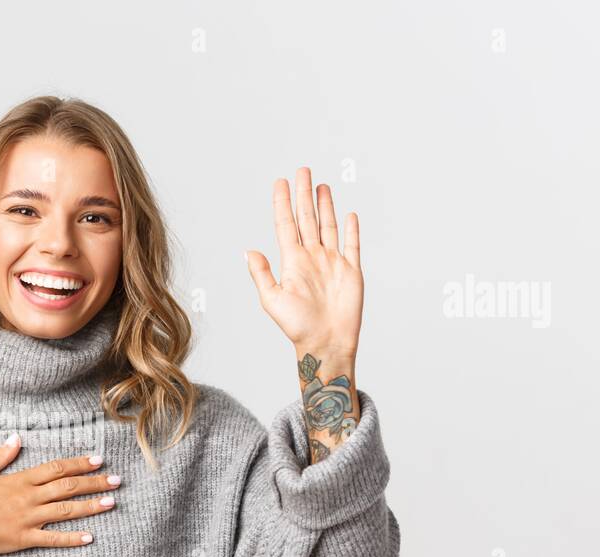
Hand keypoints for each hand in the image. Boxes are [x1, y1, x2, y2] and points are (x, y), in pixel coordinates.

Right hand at [0, 433, 121, 556]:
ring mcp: (29, 519)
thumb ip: (1, 455)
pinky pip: (53, 539)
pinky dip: (72, 538)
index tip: (98, 460)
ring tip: (111, 503)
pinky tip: (90, 537)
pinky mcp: (25, 539)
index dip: (79, 463)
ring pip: (67, 511)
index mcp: (20, 480)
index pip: (57, 468)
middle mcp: (29, 498)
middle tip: (116, 480)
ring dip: (91, 506)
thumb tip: (16, 438)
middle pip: (68, 487)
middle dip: (94, 482)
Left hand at [245, 167, 362, 359]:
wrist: (326, 343)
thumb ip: (261, 274)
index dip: (283, 203)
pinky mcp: (351, 272)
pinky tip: (349, 215)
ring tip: (320, 185)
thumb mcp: (272, 299)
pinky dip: (351, 230)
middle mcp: (312, 258)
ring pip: (328, 226)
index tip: (280, 182)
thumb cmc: (297, 327)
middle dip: (304, 194)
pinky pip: (352, 245)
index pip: (286, 224)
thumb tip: (248, 250)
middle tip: (302, 171)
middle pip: (307, 218)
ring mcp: (332, 263)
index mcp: (292, 261)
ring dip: (325, 205)